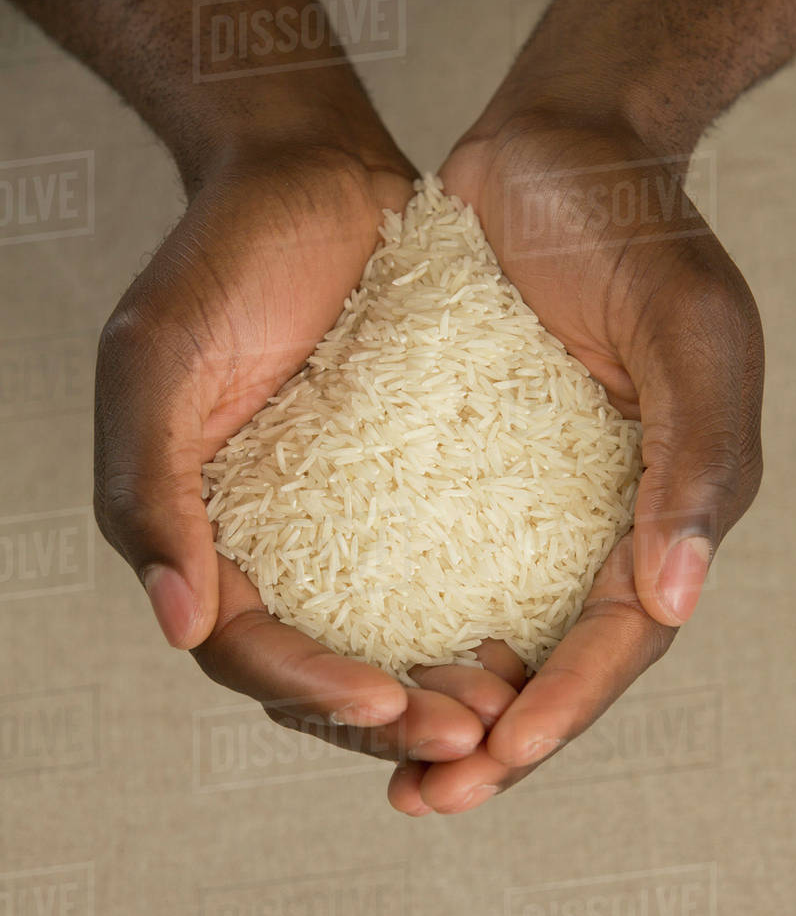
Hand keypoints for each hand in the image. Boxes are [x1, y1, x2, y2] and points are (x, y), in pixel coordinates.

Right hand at [94, 145, 520, 778]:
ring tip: (508, 701)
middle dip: (390, 715)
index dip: (308, 689)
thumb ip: (149, 492)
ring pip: (386, 642)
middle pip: (322, 671)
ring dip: (440, 688)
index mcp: (201, 538)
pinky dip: (473, 618)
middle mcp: (273, 550)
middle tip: (470, 731)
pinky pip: (439, 576)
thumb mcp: (157, 365)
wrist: (311, 184)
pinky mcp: (407, 495)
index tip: (386, 702)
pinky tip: (526, 634)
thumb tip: (180, 624)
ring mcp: (343, 529)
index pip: (246, 651)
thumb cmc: (219, 262)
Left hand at [388, 111, 763, 812]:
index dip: (562, 711)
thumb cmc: (638, 233)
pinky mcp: (464, 469)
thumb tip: (675, 597)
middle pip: (549, 660)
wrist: (557, 152)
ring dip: (440, 700)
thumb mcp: (693, 333)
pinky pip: (434, 565)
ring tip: (380, 754)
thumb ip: (697, 461)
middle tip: (420, 798)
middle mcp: (594, 522)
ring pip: (490, 630)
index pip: (618, 641)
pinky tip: (355, 652)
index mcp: (659, 510)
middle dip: (491, 738)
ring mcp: (528, 502)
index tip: (493, 767)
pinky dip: (402, 622)